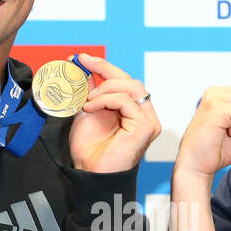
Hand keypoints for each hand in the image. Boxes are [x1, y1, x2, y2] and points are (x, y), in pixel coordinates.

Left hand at [68, 54, 160, 173]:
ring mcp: (148, 120)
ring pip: (132, 87)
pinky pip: (127, 101)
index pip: (123, 80)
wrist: (90, 172)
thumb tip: (82, 66)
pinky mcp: (145, 127)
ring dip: (105, 87)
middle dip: (105, 69)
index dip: (104, 66)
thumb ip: (89, 90)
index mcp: (132, 110)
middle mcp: (144, 114)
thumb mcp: (86, 110)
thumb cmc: (90, 149)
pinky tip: (91, 107)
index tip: (82, 58)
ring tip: (88, 99)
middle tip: (82, 65)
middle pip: (130, 80)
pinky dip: (106, 99)